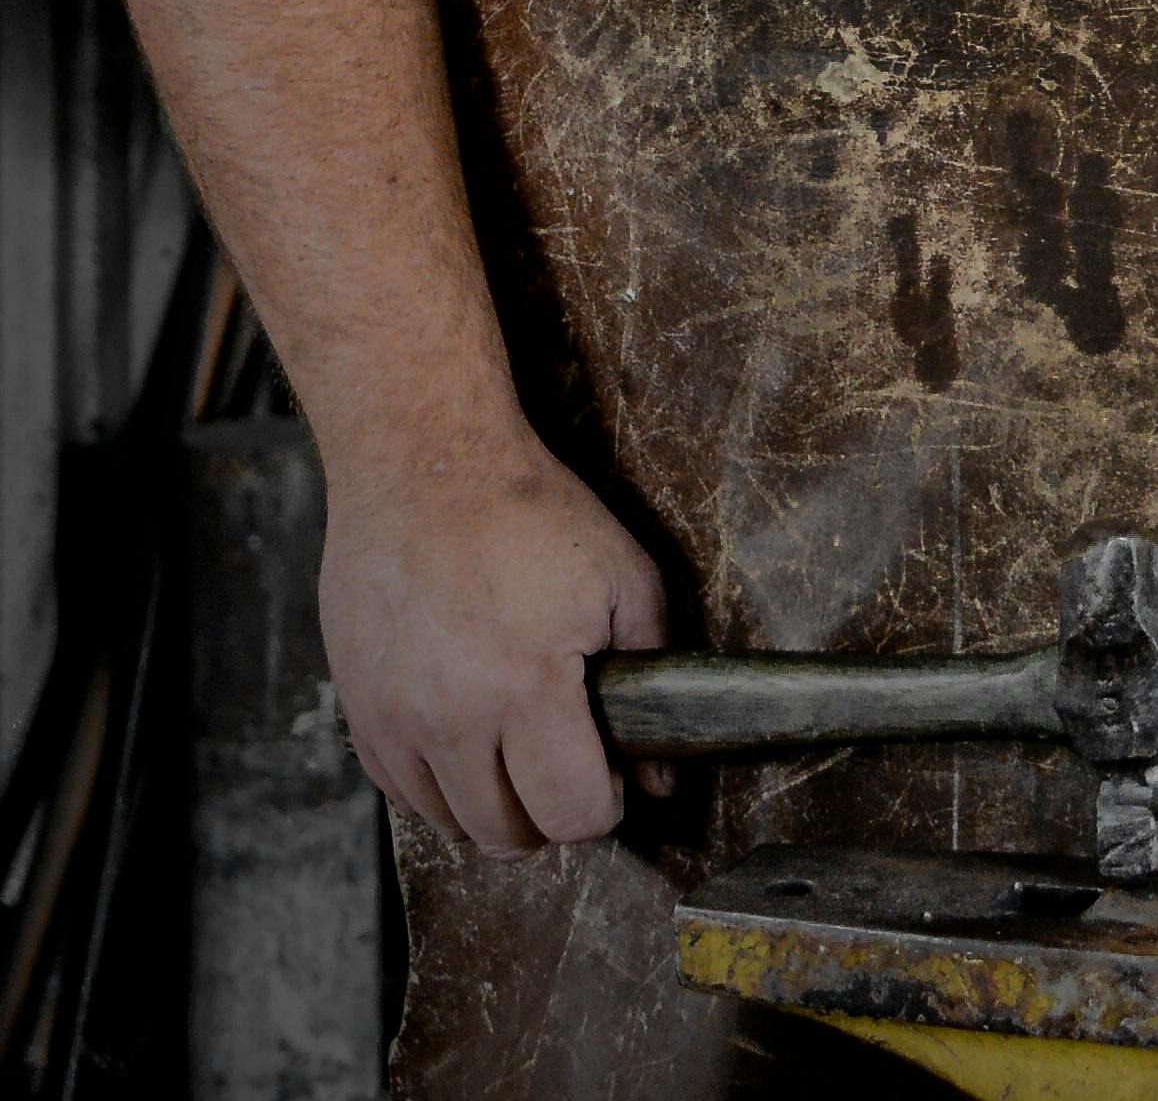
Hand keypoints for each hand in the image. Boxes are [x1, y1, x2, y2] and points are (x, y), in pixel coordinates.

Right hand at [319, 423, 668, 852]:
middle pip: (506, 837)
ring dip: (490, 805)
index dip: (603, 806)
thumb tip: (658, 772)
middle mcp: (453, 718)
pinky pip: (402, 790)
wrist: (422, 461)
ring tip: (516, 751)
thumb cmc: (526, 508)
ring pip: (449, 822)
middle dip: (549, 817)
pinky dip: (437, 783)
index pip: (570, 815)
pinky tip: (466, 734)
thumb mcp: (621, 572)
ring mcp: (395, 719)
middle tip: (565, 767)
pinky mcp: (359, 708)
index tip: (609, 776)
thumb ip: (652, 670)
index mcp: (527, 686)